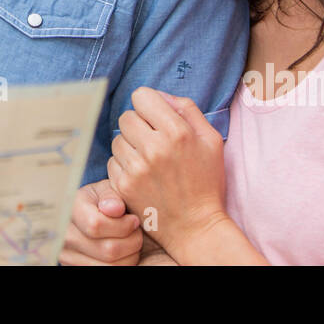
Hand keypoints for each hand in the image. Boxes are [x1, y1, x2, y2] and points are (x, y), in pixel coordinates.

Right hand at [59, 178, 142, 264]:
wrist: (87, 217)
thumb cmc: (101, 201)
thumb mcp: (105, 190)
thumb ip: (111, 195)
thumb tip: (115, 208)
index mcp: (70, 210)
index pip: (96, 225)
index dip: (122, 225)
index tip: (134, 220)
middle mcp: (65, 236)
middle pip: (107, 250)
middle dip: (132, 242)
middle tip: (137, 233)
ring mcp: (68, 256)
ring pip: (110, 266)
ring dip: (129, 256)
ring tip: (131, 243)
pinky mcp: (76, 268)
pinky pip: (107, 273)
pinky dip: (122, 265)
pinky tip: (124, 253)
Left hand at [108, 87, 226, 254]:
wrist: (196, 227)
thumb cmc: (206, 182)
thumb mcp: (211, 140)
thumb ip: (187, 109)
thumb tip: (161, 96)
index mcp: (177, 132)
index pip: (142, 96)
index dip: (148, 105)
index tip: (155, 118)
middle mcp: (154, 148)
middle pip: (126, 116)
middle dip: (138, 125)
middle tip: (152, 141)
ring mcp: (136, 168)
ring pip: (117, 139)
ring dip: (129, 146)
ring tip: (148, 161)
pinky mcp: (123, 186)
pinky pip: (112, 161)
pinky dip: (123, 166)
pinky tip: (141, 176)